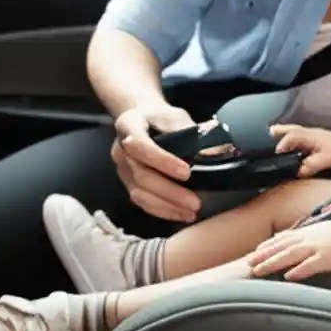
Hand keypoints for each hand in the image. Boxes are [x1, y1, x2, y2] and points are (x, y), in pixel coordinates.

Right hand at [112, 102, 201, 222]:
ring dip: (167, 206)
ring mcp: (122, 169)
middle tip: (195, 202)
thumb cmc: (160, 118)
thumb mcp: (174, 115)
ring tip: (191, 213)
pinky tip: (180, 215)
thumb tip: (210, 153)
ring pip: (139, 193)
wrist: (142, 120)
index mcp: (129, 126)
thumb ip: (187, 131)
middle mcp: (120, 150)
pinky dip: (161, 211)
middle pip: (141, 175)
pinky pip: (141, 202)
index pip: (140, 146)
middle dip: (169, 191)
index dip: (163, 161)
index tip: (187, 173)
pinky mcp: (127, 184)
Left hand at [246, 220, 330, 280]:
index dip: (269, 245)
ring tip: (259, 270)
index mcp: (312, 231)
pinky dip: (298, 271)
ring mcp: (320, 247)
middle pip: (282, 246)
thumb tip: (299, 240)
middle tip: (249, 262)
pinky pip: (310, 265)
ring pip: (290, 255)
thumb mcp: (328, 231)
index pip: (285, 237)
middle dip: (264, 254)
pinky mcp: (329, 258)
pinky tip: (287, 277)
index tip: (256, 251)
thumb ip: (312, 236)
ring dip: (273, 262)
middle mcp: (312, 237)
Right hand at [269, 124, 330, 176]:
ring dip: (283, 132)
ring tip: (272, 134)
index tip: (277, 151)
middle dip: (280, 131)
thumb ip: (311, 165)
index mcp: (310, 137)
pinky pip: (298, 134)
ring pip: (294, 130)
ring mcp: (311, 134)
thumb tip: (298, 171)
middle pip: (291, 129)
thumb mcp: (326, 160)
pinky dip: (290, 136)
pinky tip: (287, 141)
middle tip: (269, 133)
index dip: (284, 143)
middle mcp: (308, 133)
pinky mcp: (313, 138)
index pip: (293, 136)